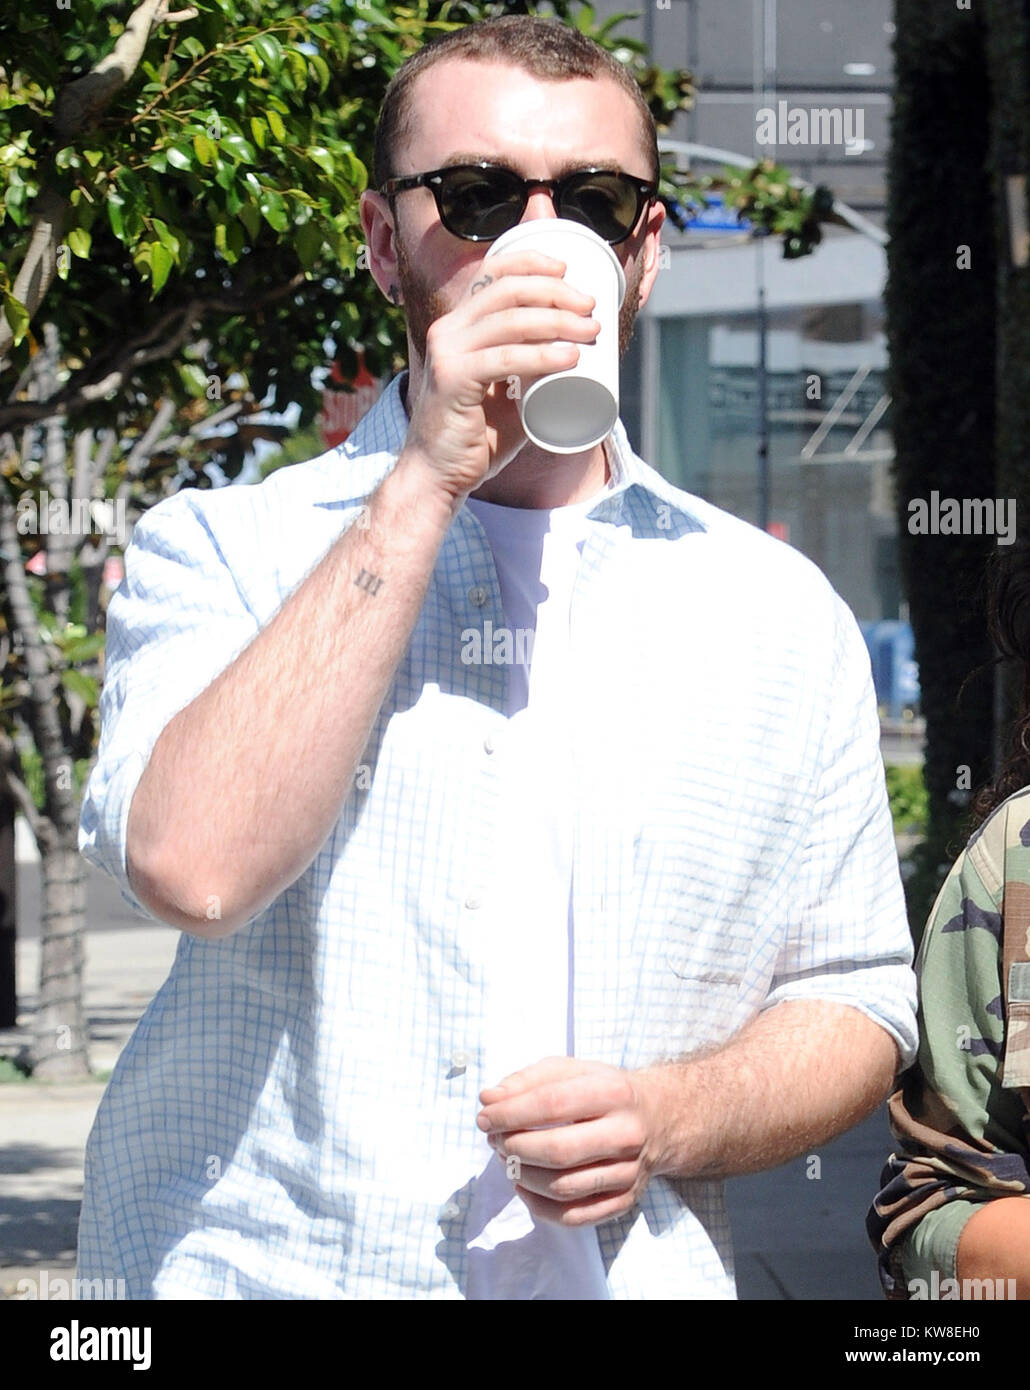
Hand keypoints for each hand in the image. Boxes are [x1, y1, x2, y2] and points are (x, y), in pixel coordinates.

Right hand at [402, 250, 598, 501]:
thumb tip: (575, 352)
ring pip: (511, 320)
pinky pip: (504, 359)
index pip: (493, 272)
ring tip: (590, 331)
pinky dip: (541, 356)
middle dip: (556, 291)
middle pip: (508, 290)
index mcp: (458, 325)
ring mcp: (447, 353)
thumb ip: (529, 369)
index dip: (531, 262)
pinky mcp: (452, 380)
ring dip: (558, 321)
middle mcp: (448, 330)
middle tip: (590, 308)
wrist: (438, 475)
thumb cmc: (476, 436)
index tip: (567, 271)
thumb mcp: (506, 390)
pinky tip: (569, 358)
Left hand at [476, 1056, 671, 1226]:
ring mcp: (629, 1172)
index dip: (510, 1113)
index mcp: (613, 1092)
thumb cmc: (604, 1090)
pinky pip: (574, 1216)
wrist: (658, 1118)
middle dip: (514, 1147)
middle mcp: (627, 1133)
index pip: (552, 1105)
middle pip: (558, 1150)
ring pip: (564, 1187)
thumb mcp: (570, 1070)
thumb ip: (527, 1080)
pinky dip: (539, 1207)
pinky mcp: (625, 1201)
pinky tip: (524, 1186)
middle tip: (494, 1140)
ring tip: (507, 1159)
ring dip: (522, 1176)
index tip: (484, 1117)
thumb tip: (489, 1099)